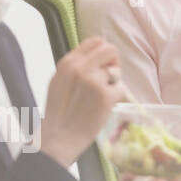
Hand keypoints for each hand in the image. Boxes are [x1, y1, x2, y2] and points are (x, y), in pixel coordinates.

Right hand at [39, 38, 126, 168]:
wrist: (59, 139)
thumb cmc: (60, 113)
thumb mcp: (59, 82)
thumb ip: (76, 66)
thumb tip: (97, 53)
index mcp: (67, 63)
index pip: (95, 42)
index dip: (103, 54)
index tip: (101, 67)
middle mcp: (80, 68)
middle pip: (110, 50)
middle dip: (113, 63)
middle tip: (107, 80)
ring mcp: (93, 81)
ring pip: (117, 72)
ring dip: (113, 84)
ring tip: (99, 98)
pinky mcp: (106, 96)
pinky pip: (122, 88)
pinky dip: (116, 98)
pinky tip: (103, 107)